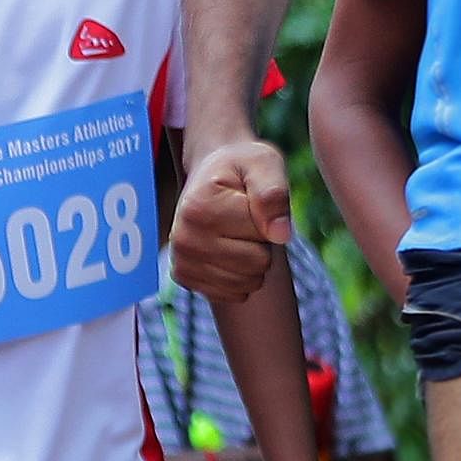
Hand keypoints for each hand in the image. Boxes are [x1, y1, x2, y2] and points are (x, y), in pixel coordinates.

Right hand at [171, 137, 291, 302]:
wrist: (211, 174)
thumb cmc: (241, 168)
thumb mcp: (264, 165)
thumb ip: (274, 194)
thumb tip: (280, 235)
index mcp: (199, 209)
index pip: (263, 236)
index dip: (269, 218)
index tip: (250, 200)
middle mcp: (183, 238)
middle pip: (256, 264)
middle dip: (262, 243)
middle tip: (246, 220)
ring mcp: (181, 261)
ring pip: (247, 283)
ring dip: (253, 262)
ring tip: (237, 234)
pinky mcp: (185, 277)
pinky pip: (234, 295)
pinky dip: (241, 278)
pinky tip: (230, 253)